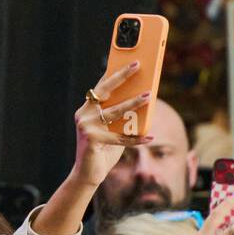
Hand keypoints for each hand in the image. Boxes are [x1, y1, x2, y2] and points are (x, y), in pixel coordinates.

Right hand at [72, 60, 152, 187]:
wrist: (88, 174)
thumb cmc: (104, 149)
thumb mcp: (115, 129)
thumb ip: (123, 116)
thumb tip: (144, 98)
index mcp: (88, 109)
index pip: (102, 86)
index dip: (115, 73)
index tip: (129, 61)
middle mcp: (84, 114)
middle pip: (104, 91)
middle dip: (121, 76)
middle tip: (137, 65)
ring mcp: (86, 126)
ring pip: (114, 112)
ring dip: (133, 103)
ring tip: (148, 95)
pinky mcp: (91, 139)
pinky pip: (119, 137)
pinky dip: (136, 139)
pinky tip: (149, 137)